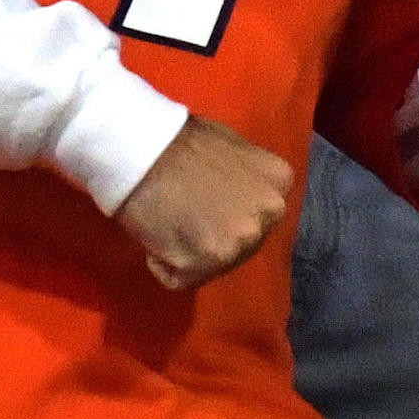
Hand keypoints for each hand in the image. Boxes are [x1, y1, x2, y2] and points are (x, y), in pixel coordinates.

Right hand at [112, 114, 296, 289]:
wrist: (141, 147)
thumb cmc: (179, 140)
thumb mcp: (232, 145)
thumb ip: (248, 177)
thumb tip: (242, 197)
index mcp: (278, 182)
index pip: (258, 216)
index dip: (226, 212)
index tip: (204, 199)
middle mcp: (268, 214)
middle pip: (240, 244)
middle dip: (213, 235)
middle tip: (183, 210)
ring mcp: (239, 241)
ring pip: (212, 265)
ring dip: (187, 250)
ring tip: (168, 218)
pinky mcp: (206, 263)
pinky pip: (180, 278)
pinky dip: (163, 263)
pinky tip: (157, 232)